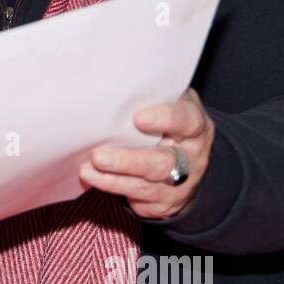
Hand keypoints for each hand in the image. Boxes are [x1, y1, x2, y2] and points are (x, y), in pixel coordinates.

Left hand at [79, 88, 214, 218]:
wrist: (189, 164)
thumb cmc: (171, 124)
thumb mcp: (173, 105)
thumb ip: (153, 97)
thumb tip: (113, 80)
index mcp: (195, 127)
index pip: (186, 121)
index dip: (164, 119)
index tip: (138, 118)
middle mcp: (191, 158)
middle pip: (162, 163)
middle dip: (129, 161)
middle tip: (99, 156)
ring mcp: (179, 185)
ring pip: (146, 186)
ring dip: (113, 179)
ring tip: (88, 169)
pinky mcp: (163, 203)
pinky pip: (137, 199)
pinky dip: (112, 188)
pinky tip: (93, 178)